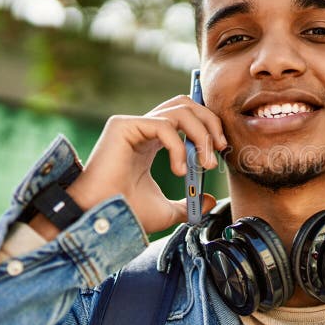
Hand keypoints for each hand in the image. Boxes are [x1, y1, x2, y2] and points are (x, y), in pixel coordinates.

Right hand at [32, 95, 227, 239]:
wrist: (102, 219)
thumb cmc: (129, 213)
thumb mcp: (168, 211)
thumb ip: (189, 204)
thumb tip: (209, 201)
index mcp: (154, 141)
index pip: (187, 117)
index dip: (209, 127)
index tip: (221, 150)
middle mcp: (144, 128)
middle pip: (187, 104)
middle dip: (210, 123)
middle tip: (220, 149)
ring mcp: (133, 124)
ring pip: (180, 109)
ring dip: (201, 134)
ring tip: (205, 163)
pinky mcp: (123, 126)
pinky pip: (163, 125)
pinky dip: (178, 147)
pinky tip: (179, 171)